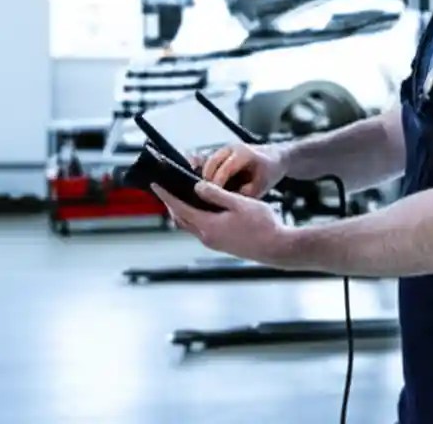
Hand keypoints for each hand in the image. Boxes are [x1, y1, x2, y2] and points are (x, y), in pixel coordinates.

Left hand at [152, 180, 290, 265]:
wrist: (277, 248)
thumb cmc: (262, 225)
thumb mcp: (240, 203)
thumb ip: (217, 194)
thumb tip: (197, 187)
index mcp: (208, 226)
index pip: (180, 208)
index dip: (166, 195)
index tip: (155, 184)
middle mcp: (207, 237)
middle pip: (181, 219)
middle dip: (172, 203)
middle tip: (167, 189)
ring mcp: (214, 243)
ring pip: (191, 225)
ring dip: (184, 211)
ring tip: (183, 196)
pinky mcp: (222, 244)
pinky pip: (201, 229)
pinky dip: (195, 217)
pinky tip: (204, 209)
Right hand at [196, 141, 288, 198]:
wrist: (274, 158)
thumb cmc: (269, 172)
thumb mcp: (261, 186)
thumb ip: (244, 194)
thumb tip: (226, 201)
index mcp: (243, 153)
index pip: (225, 168)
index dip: (217, 184)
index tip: (213, 198)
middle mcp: (230, 148)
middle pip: (209, 164)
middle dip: (205, 182)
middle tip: (204, 198)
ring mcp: (222, 150)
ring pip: (202, 161)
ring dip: (199, 177)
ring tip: (199, 193)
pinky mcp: (217, 154)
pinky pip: (202, 161)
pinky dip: (197, 172)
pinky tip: (196, 186)